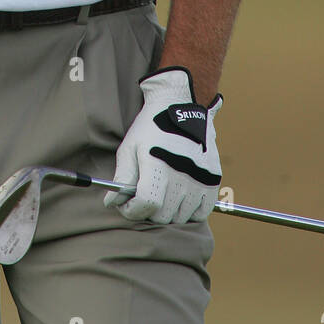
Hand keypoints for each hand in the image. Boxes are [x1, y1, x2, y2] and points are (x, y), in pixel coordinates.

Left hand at [103, 66, 221, 224]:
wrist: (182, 105)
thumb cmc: (151, 128)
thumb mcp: (130, 147)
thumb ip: (122, 178)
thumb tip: (110, 203)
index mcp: (158, 165)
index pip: (146, 204)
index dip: (131, 210)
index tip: (126, 204)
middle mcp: (182, 175)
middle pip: (162, 216)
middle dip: (148, 211)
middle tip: (143, 197)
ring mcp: (200, 179)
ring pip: (181, 217)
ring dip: (168, 211)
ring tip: (162, 193)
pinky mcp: (213, 180)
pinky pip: (201, 213)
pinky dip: (189, 210)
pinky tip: (180, 195)